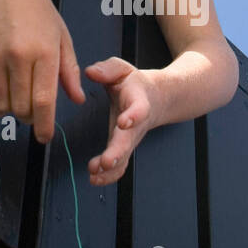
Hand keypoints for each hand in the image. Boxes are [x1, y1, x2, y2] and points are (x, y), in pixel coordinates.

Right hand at [0, 0, 84, 143]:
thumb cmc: (40, 11)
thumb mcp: (62, 37)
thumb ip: (69, 71)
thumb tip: (75, 100)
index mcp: (44, 53)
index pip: (43, 101)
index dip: (44, 125)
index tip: (45, 137)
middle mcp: (18, 57)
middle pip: (21, 107)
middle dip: (29, 118)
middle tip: (34, 112)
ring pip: (0, 103)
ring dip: (9, 111)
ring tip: (17, 101)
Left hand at [84, 58, 157, 184]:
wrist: (157, 99)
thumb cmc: (134, 83)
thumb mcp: (122, 69)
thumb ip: (107, 69)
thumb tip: (90, 72)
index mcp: (139, 101)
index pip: (140, 109)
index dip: (133, 116)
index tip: (124, 122)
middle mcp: (137, 125)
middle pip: (130, 141)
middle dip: (118, 152)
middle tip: (106, 162)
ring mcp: (132, 139)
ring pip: (125, 158)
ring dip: (111, 169)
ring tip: (94, 174)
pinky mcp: (125, 148)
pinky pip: (120, 166)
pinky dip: (108, 175)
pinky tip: (93, 178)